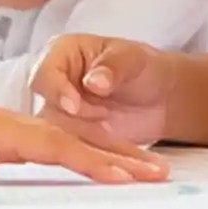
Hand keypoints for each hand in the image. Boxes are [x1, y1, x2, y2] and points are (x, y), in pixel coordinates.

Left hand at [0, 75, 168, 183]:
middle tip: (159, 173)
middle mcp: (13, 123)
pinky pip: (58, 142)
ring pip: (71, 140)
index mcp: (0, 128)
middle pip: (76, 141)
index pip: (56, 147)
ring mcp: (12, 126)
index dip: (92, 162)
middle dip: (119, 158)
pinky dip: (87, 150)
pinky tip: (102, 157)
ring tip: (146, 166)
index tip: (125, 177)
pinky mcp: (6, 134)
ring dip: (110, 153)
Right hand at [30, 34, 173, 144]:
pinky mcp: (73, 137)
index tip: (74, 105)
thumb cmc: (143, 67)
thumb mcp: (133, 59)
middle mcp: (56, 84)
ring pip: (56, 134)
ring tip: (112, 131)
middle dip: (72, 119)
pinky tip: (111, 151)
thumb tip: (94, 81)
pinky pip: (73, 151)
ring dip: (82, 138)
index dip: (57, 91)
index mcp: (63, 54)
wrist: (162, 98)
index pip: (45, 74)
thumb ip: (113, 66)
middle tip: (102, 117)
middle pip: (46, 107)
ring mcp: (62, 113)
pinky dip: (90, 154)